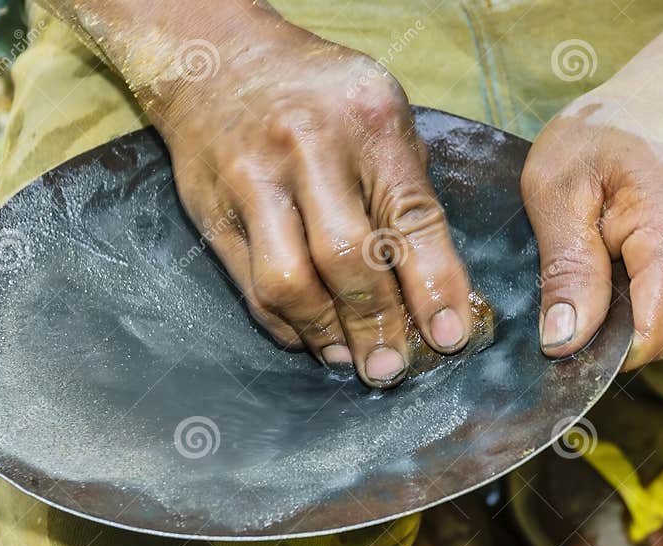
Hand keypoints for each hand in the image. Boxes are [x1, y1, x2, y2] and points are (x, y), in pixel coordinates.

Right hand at [146, 12, 471, 386]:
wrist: (214, 61)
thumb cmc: (314, 91)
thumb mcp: (378, 110)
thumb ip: (405, 186)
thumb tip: (436, 282)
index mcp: (366, 121)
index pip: (409, 218)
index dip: (435, 286)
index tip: (449, 336)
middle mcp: (307, 149)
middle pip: (348, 259)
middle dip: (378, 324)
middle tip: (394, 367)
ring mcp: (252, 181)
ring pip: (290, 282)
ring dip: (327, 334)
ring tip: (353, 358)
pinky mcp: (213, 212)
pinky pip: (251, 287)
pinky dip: (286, 326)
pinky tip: (312, 338)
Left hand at [521, 76, 662, 370]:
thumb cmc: (607, 131)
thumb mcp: (558, 187)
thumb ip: (565, 268)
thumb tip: (562, 342)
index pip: (650, 338)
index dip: (597, 349)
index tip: (556, 329)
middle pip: (653, 339)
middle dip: (604, 324)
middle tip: (572, 268)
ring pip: (661, 331)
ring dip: (620, 309)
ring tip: (598, 253)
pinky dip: (639, 301)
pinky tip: (620, 261)